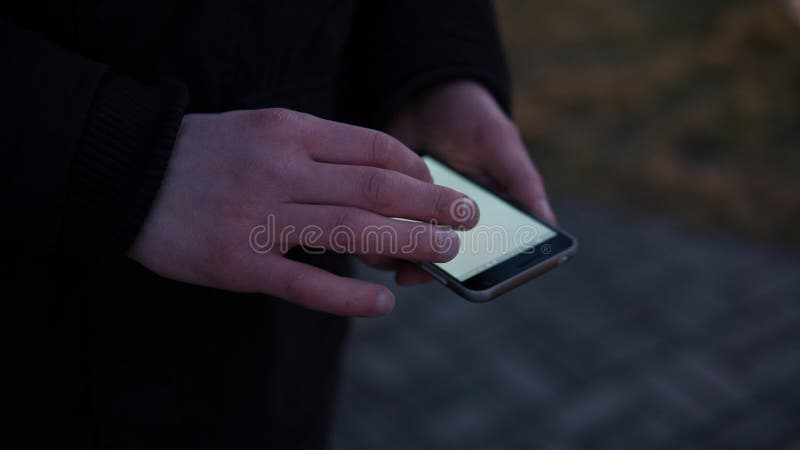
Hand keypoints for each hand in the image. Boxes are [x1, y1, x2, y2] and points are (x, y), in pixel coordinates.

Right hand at [129, 109, 477, 316]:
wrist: (126, 173)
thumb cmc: (204, 154)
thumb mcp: (262, 130)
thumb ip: (316, 151)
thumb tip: (376, 180)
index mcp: (290, 131)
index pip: (375, 148)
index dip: (417, 172)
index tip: (437, 190)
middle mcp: (281, 168)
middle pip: (377, 189)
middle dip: (432, 207)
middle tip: (467, 221)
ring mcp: (259, 216)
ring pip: (353, 232)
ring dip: (408, 245)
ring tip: (444, 255)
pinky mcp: (237, 263)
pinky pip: (306, 285)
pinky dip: (350, 299)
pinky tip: (380, 305)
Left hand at [381, 80, 555, 284]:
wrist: (424, 93)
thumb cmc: (473, 119)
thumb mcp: (500, 144)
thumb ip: (521, 182)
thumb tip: (547, 220)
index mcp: (485, 220)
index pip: (486, 258)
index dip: (480, 272)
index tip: (472, 271)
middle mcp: (449, 227)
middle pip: (443, 262)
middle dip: (434, 266)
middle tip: (426, 260)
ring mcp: (414, 219)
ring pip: (407, 253)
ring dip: (401, 252)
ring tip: (398, 241)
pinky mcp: (384, 208)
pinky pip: (377, 231)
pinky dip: (375, 232)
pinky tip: (375, 222)